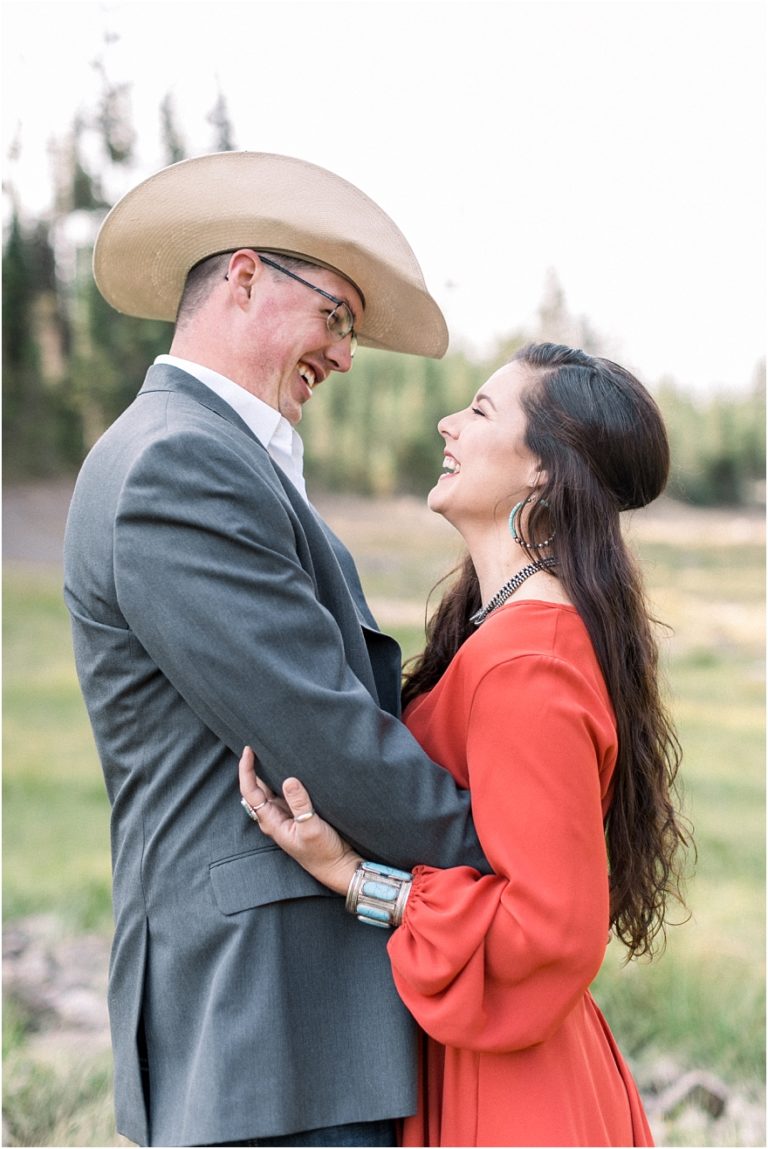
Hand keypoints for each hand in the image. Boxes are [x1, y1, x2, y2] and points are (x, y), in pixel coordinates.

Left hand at [238, 747, 361, 895]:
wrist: (338, 867)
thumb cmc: (323, 853)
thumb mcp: (312, 828)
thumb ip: (300, 804)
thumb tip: (289, 779)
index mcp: (272, 822)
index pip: (251, 792)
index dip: (246, 771)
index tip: (249, 751)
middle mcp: (274, 818)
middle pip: (256, 788)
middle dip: (254, 767)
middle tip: (258, 745)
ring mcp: (285, 816)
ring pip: (270, 789)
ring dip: (268, 772)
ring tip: (270, 751)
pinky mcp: (298, 814)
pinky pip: (285, 792)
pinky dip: (283, 778)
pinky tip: (289, 768)